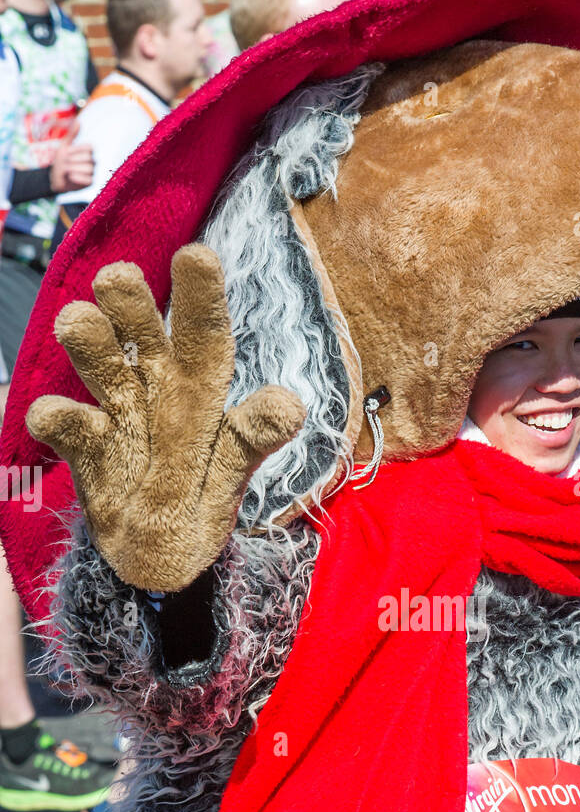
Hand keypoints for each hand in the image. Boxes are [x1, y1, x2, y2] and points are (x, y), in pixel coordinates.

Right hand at [27, 245, 305, 591]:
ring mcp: (116, 412)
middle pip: (141, 331)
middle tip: (117, 278)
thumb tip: (291, 404)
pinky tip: (57, 417)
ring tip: (79, 322)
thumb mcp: (233, 472)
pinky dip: (57, 416)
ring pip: (98, 360)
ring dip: (89, 340)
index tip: (194, 255)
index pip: (204, 332)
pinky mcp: (84, 445)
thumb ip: (254, 436)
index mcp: (200, 386)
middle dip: (129, 302)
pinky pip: (64, 422)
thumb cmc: (201, 499)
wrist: (158, 557)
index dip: (200, 293)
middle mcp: (155, 387)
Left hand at [49, 118, 94, 192]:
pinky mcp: (89, 182)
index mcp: (87, 151)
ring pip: (88, 169)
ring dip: (73, 169)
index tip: (66, 152)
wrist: (55, 177)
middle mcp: (92, 161)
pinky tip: (70, 176)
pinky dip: (78, 178)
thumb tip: (78, 121)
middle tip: (65, 162)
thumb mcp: (64, 146)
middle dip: (73, 160)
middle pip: (88, 158)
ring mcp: (92, 172)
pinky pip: (88, 180)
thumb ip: (72, 135)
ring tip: (66, 170)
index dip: (76, 149)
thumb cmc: (60, 161)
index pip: (89, 147)